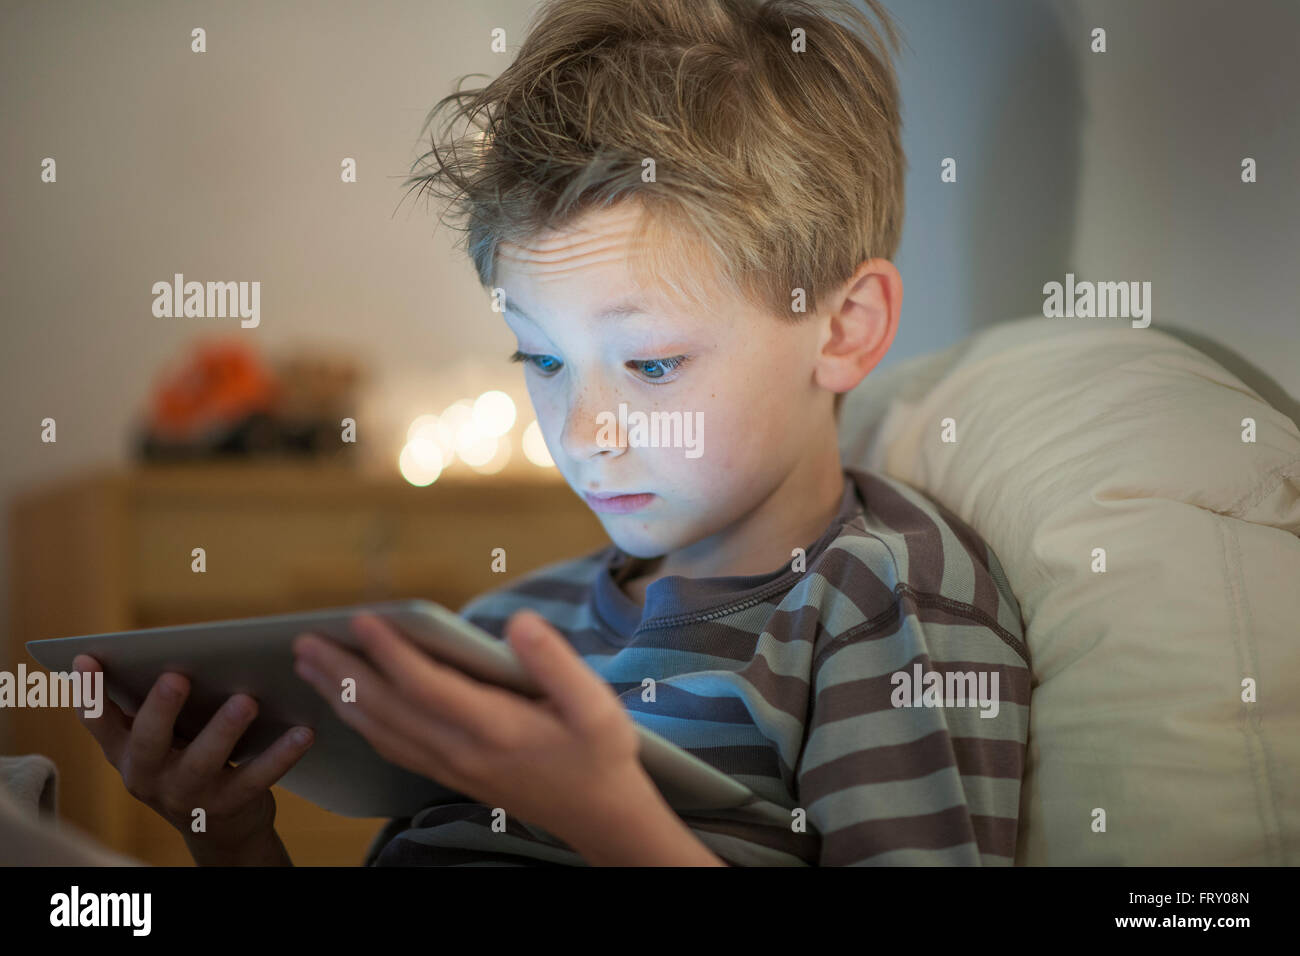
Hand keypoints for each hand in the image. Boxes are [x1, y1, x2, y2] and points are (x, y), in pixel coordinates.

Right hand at [72, 654, 313, 861]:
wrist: (220, 828)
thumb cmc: (188, 760)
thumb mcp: (163, 739)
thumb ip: (158, 704)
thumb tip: (179, 648)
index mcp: (126, 752)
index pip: (99, 724)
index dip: (90, 694)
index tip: (87, 660)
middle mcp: (148, 776)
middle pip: (148, 743)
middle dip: (160, 710)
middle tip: (177, 677)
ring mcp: (186, 795)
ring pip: (202, 763)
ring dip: (223, 730)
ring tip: (246, 700)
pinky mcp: (228, 806)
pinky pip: (256, 778)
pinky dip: (281, 755)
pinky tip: (303, 731)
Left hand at [291, 609, 649, 848]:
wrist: (601, 816)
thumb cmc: (601, 755)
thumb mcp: (597, 707)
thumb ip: (555, 662)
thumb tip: (518, 623)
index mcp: (495, 729)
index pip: (427, 687)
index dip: (391, 652)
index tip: (361, 619)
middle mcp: (462, 751)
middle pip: (388, 709)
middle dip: (343, 673)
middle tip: (304, 641)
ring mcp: (452, 766)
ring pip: (382, 731)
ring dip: (341, 697)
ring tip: (310, 666)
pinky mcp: (451, 773)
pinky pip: (393, 746)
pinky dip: (361, 723)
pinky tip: (348, 706)